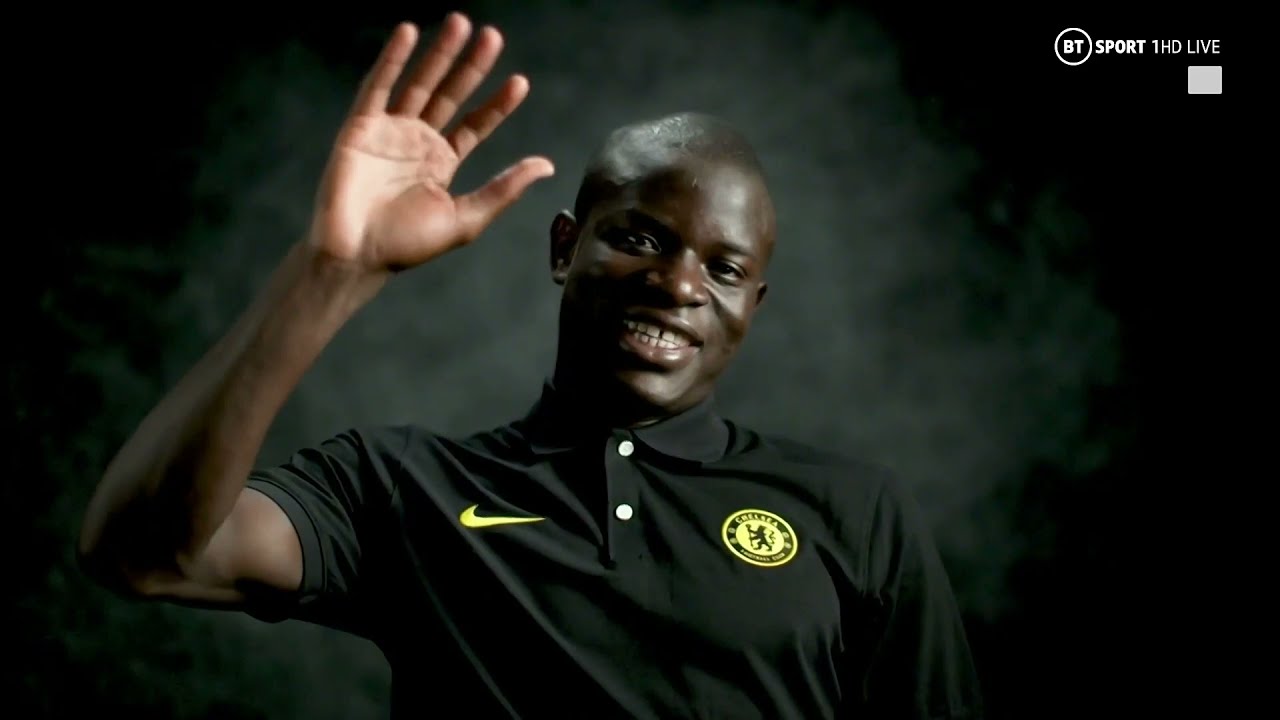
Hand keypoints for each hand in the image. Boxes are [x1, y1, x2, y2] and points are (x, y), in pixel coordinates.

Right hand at [309, 14, 554, 271]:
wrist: (356, 255)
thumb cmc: (407, 246)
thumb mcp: (466, 218)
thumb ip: (503, 189)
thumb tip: (547, 165)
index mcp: (443, 162)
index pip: (476, 124)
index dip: (497, 103)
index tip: (520, 81)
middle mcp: (418, 141)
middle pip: (450, 94)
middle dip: (471, 66)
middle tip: (492, 36)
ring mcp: (389, 131)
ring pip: (418, 83)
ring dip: (439, 54)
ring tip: (460, 23)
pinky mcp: (360, 127)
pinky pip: (378, 86)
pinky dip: (392, 59)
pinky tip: (409, 33)